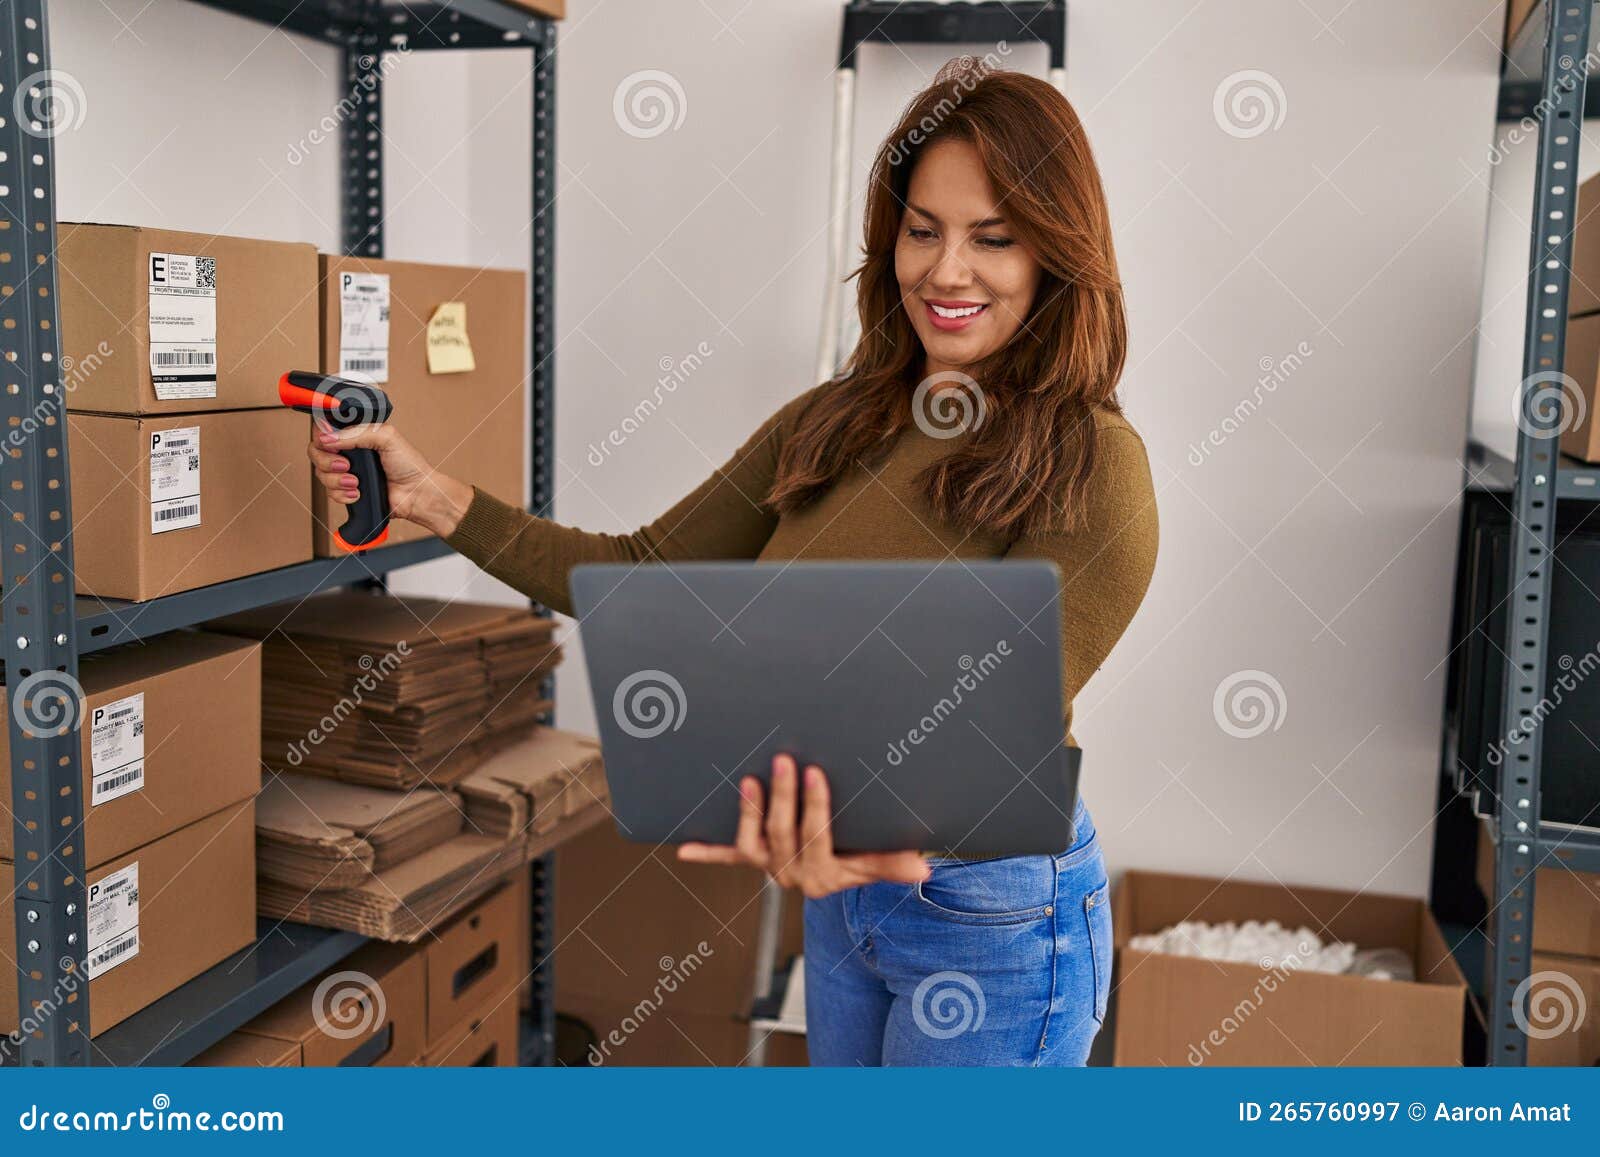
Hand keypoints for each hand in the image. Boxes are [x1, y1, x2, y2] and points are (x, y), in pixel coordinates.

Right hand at [307, 418, 473, 536]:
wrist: (416, 494)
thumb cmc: (409, 465)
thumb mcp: (386, 437)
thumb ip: (355, 433)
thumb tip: (327, 438)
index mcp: (356, 434)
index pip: (324, 429)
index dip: (321, 436)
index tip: (329, 444)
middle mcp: (349, 451)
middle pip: (316, 452)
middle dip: (327, 461)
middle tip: (346, 466)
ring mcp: (347, 472)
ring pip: (321, 474)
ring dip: (336, 480)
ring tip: (356, 483)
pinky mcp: (348, 491)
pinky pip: (330, 492)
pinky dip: (342, 494)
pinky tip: (358, 493)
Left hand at [677, 754, 930, 897]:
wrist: (839, 876)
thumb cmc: (863, 858)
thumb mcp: (879, 861)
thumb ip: (895, 865)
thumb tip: (924, 869)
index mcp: (821, 876)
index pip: (817, 838)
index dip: (813, 806)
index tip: (815, 772)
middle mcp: (790, 874)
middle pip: (781, 835)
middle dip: (782, 797)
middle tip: (784, 760)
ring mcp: (768, 866)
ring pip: (751, 845)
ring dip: (747, 814)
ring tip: (749, 782)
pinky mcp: (753, 859)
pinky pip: (727, 858)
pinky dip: (706, 853)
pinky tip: (683, 847)